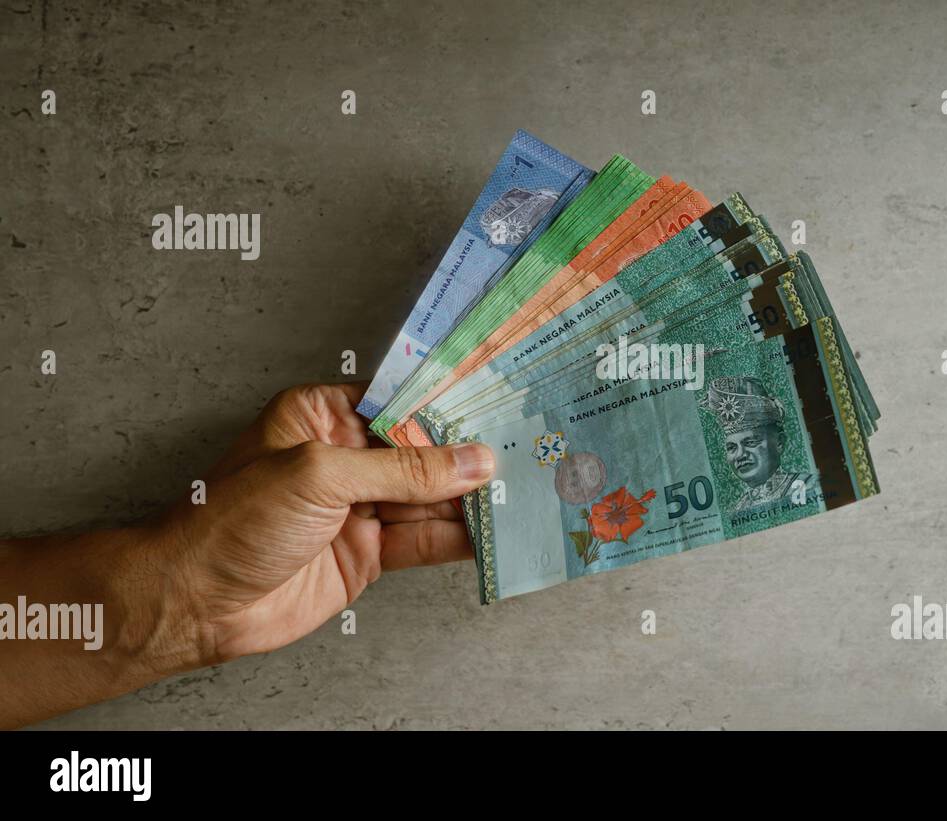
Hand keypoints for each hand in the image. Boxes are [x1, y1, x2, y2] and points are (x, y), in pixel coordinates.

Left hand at [154, 383, 494, 662]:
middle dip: (468, 454)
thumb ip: (403, 470)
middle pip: (422, 450)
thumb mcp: (320, 475)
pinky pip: (423, 540)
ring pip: (429, 497)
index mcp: (322, 416)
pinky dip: (458, 538)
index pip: (398, 401)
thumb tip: (470, 462)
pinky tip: (491, 531)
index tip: (497, 400)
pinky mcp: (368, 553)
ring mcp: (358, 507)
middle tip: (524, 449)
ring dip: (471, 498)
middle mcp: (344, 457)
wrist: (197, 601)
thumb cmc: (232, 520)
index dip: (445, 404)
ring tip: (522, 491)